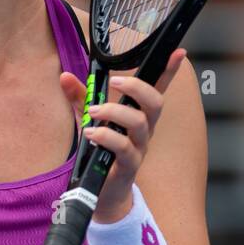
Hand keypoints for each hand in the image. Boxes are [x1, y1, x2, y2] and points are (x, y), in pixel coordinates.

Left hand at [59, 49, 187, 222]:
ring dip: (115, 112)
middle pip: (155, 102)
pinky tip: (91, 133)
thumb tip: (64, 76)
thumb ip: (80, 97)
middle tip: (116, 81)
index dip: (168, 71)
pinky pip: (124, 148)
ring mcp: (139, 147)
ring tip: (94, 111)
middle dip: (138, 87)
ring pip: (140, 123)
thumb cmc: (99, 151)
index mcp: (138, 114)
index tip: (178, 52)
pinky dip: (106, 136)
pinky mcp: (129, 165)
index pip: (157, 89)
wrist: (99, 192)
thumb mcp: (88, 119)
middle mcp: (143, 129)